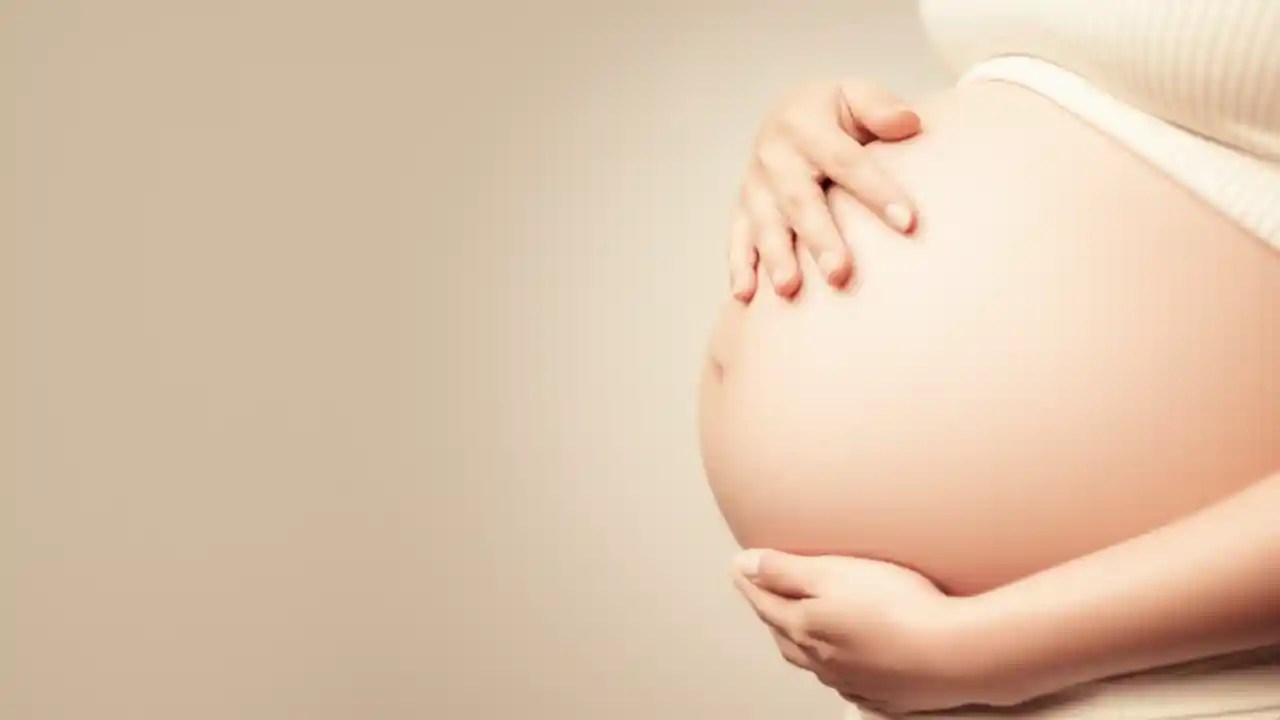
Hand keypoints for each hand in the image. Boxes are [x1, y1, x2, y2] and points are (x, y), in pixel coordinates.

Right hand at [729, 79, 920, 301]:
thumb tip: (909, 123)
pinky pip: (737, 238)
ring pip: (766, 224)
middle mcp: (775, 155)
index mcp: (807, 124)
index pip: (848, 161)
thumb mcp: (856, 96)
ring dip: (776, 257)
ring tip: (789, 289)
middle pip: (801, 201)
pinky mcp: (742, 208)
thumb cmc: (834, 114)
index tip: (908, 223)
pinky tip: (745, 296)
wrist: (786, 115)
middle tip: (840, 274)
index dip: (877, 191)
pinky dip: (739, 266)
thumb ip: (880, 108)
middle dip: (820, 239)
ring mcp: (755, 185)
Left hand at [730, 549, 1001, 714]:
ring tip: (800, 627)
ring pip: (815, 662)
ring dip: (802, 643)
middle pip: (786, 635)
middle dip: (771, 613)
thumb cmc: (897, 607)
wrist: (954, 654)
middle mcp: (823, 661)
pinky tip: (847, 663)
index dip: (751, 582)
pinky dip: (839, 667)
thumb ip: (785, 570)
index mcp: (805, 629)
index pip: (766, 602)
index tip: (739, 568)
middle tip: (764, 596)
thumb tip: (744, 565)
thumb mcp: (833, 573)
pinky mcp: (886, 695)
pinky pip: (849, 683)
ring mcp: (854, 682)